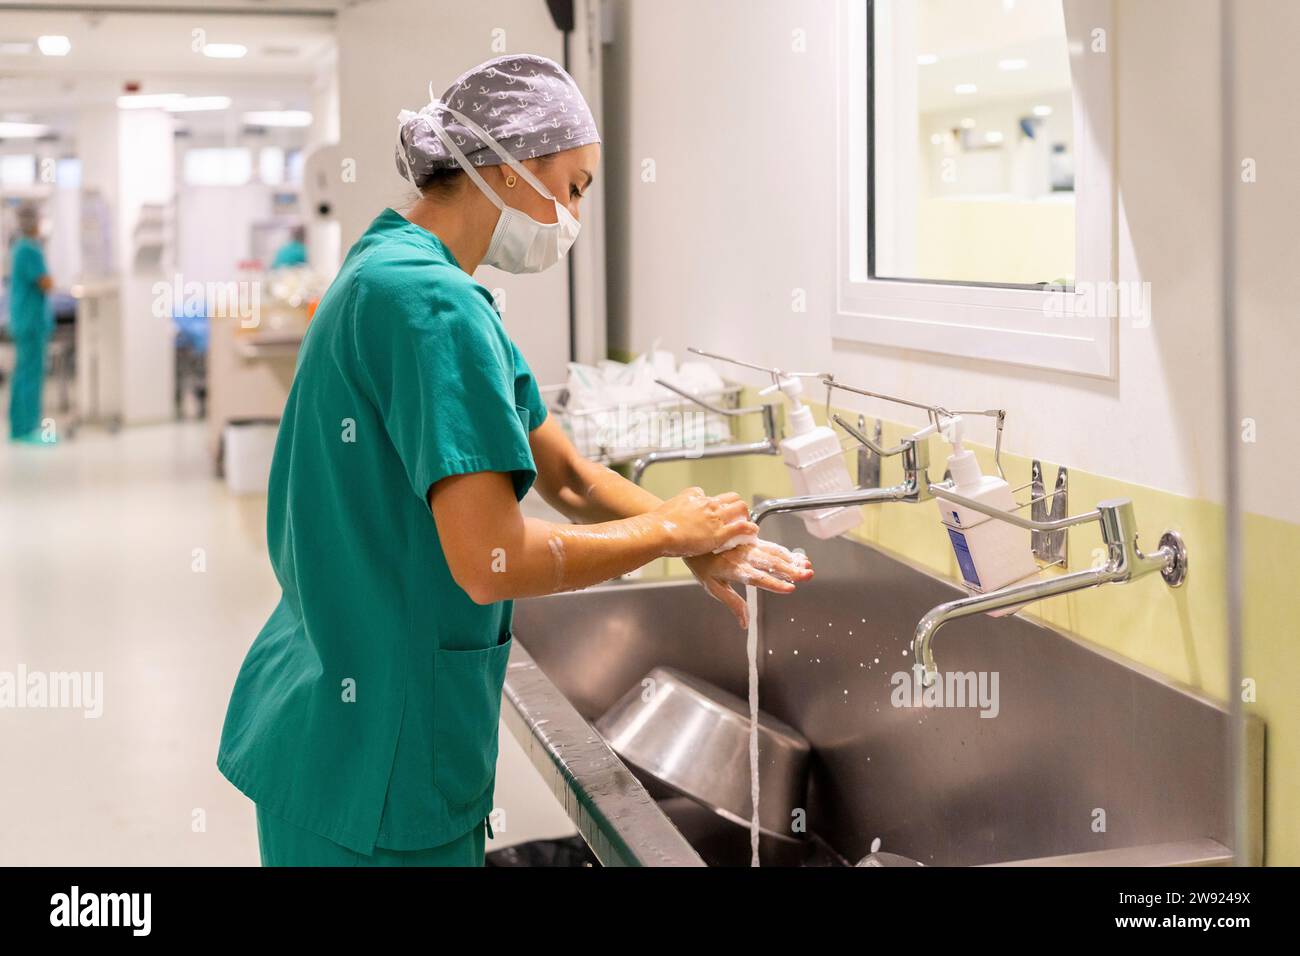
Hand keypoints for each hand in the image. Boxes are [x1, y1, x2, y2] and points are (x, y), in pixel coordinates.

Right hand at [650, 487, 757, 556]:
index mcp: (697, 497)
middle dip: (739, 507)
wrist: (658, 531)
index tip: (721, 513)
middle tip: (739, 518)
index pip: (716, 496)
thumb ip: (683, 501)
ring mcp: (715, 518)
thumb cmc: (660, 522)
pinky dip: (750, 529)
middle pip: (733, 498)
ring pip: (741, 509)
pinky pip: (742, 527)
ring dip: (746, 516)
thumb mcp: (673, 503)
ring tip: (748, 526)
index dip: (721, 505)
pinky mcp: (719, 533)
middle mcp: (709, 504)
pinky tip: (752, 533)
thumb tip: (688, 500)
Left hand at [684, 539, 814, 627]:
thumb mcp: (713, 587)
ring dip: (791, 561)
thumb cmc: (702, 563)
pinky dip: (786, 552)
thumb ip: (732, 603)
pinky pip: (771, 546)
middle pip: (769, 564)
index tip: (790, 588)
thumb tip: (745, 623)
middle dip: (790, 570)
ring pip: (773, 553)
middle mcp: (742, 556)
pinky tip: (799, 557)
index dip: (773, 583)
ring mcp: (748, 546)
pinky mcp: (751, 538)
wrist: (694, 536)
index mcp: (732, 569)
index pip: (756, 578)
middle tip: (807, 576)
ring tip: (807, 567)